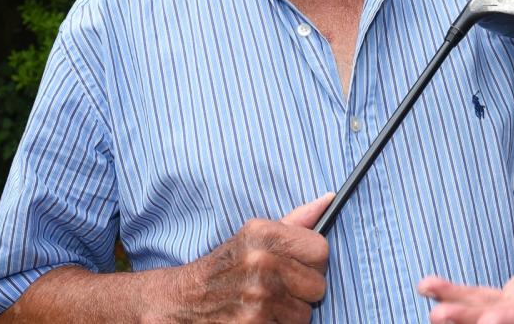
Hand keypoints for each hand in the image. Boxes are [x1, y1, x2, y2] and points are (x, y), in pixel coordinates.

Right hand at [171, 193, 333, 322]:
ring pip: (304, 314)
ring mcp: (258, 297)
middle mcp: (262, 263)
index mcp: (263, 234)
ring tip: (265, 304)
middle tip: (279, 289)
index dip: (314, 263)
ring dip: (288, 314)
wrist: (184, 300)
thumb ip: (294, 222)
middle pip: (318, 286)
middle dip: (302, 292)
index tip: (301, 267)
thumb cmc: (226, 267)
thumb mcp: (254, 236)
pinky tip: (258, 318)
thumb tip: (328, 200)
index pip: (320, 250)